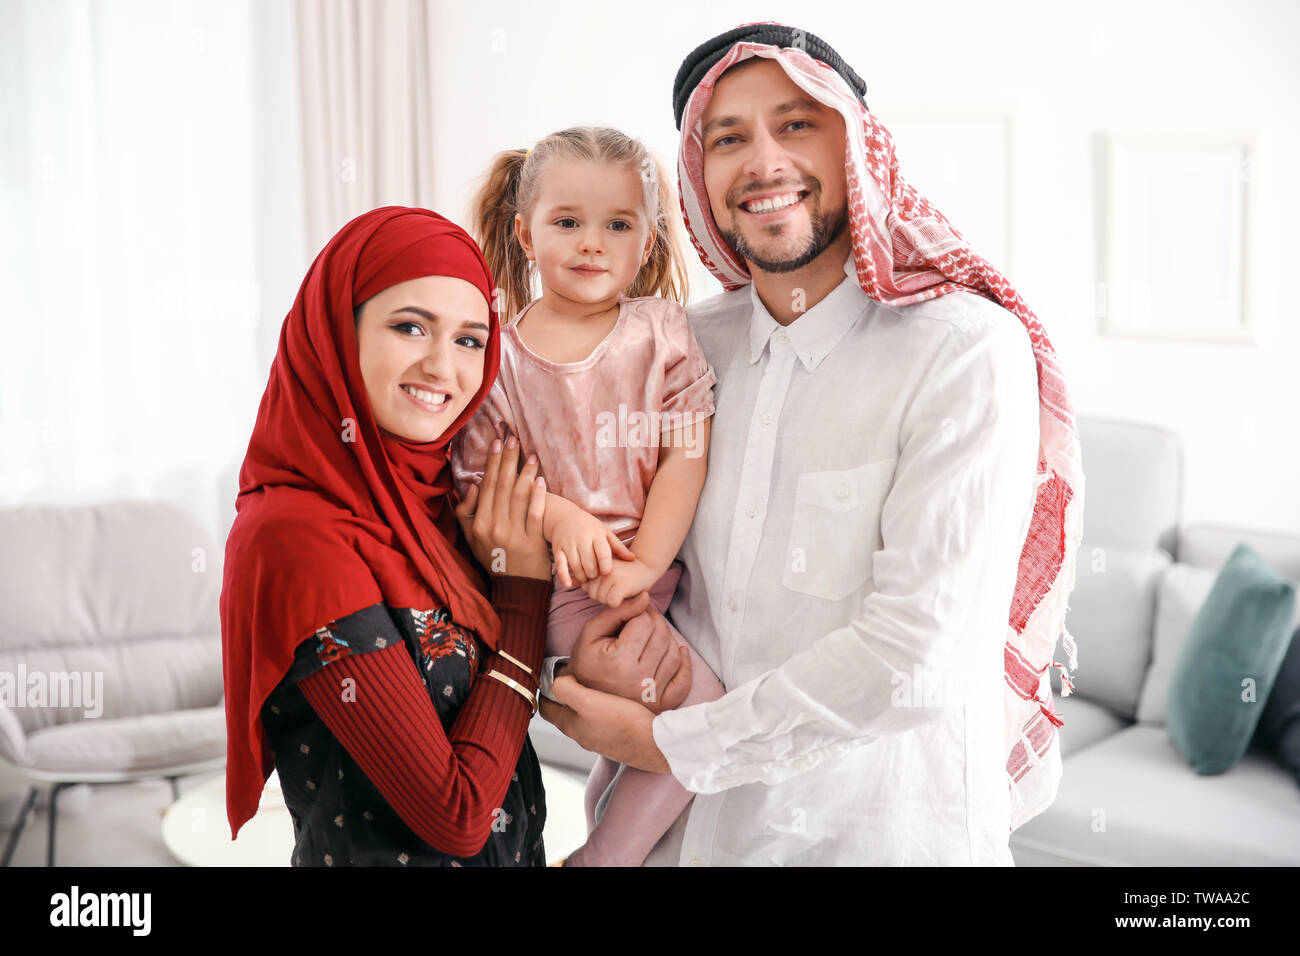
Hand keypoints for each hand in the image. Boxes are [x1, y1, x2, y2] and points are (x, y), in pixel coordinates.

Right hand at [453, 436, 549, 580]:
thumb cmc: (494, 558)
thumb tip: (474, 486)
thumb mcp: (472, 538)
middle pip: (502, 486)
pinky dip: (539, 497)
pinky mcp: (532, 541)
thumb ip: (466, 512)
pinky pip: (535, 515)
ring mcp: (514, 534)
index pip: (487, 486)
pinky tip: (541, 480)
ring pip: (519, 497)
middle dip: (508, 460)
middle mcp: (495, 526)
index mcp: (479, 523)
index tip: (497, 443)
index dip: (492, 463)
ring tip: (531, 456)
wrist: (514, 587)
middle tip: (513, 439)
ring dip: (525, 473)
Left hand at [540, 675, 670, 773]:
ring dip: (584, 701)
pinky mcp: (617, 739)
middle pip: (565, 713)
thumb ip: (567, 689)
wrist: (655, 744)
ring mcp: (600, 740)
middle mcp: (583, 736)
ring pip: (584, 717)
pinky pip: (602, 721)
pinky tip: (615, 701)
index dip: (543, 692)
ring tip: (594, 685)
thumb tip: (558, 681)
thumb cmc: (623, 723)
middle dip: (565, 695)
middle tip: (573, 676)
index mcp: (571, 727)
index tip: (548, 678)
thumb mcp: (588, 701)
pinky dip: (602, 709)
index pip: (545, 709)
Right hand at [550, 506, 634, 587]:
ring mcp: (569, 544)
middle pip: (589, 563)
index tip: (607, 573)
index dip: (606, 566)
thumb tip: (633, 559)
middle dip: (593, 574)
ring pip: (576, 566)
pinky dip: (564, 576)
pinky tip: (569, 584)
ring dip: (582, 576)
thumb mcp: (605, 533)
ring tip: (586, 577)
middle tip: (595, 576)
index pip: (603, 553)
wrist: (564, 517)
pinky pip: (561, 565)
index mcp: (596, 535)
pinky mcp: (558, 549)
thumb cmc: (589, 527)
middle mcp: (582, 539)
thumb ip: (618, 547)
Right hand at [567, 592, 692, 714]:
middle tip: (643, 620)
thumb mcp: (591, 633)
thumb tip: (645, 597)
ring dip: (667, 639)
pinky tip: (678, 652)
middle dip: (654, 621)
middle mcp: (639, 680)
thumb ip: (617, 612)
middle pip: (662, 636)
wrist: (585, 700)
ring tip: (651, 636)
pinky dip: (685, 663)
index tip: (631, 614)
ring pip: (674, 654)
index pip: (644, 622)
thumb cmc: (587, 663)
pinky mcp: (662, 704)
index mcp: (619, 662)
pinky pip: (683, 680)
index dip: (638, 612)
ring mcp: (652, 694)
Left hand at [581, 557, 659, 607]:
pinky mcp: (621, 584)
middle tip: (616, 587)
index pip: (586, 586)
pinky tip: (625, 594)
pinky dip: (618, 603)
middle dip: (602, 596)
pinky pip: (612, 603)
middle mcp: (602, 568)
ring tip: (620, 589)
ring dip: (610, 600)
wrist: (646, 567)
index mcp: (595, 563)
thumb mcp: (604, 570)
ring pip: (601, 599)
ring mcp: (612, 576)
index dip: (596, 589)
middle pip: (592, 594)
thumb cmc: (623, 571)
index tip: (608, 583)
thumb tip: (571, 581)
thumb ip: (588, 575)